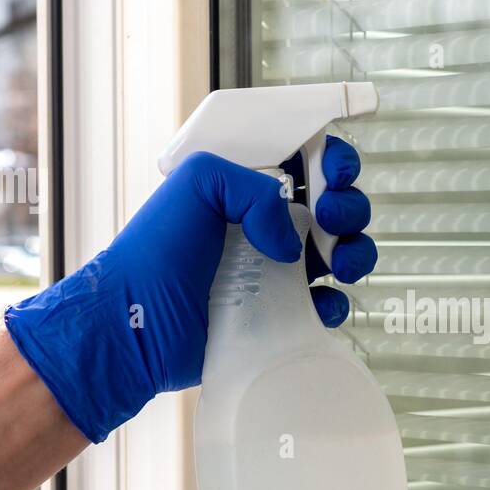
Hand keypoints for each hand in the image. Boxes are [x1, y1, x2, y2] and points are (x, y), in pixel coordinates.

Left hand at [4, 136, 375, 442]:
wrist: (135, 327)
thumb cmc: (153, 253)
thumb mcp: (194, 184)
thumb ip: (251, 188)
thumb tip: (290, 239)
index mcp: (247, 193)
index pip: (305, 166)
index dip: (332, 163)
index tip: (335, 173)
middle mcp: (265, 231)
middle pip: (334, 210)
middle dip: (349, 208)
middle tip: (331, 219)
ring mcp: (274, 276)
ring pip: (340, 257)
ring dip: (355, 253)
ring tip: (338, 262)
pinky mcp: (277, 318)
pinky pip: (324, 308)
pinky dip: (334, 304)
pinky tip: (321, 301)